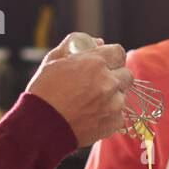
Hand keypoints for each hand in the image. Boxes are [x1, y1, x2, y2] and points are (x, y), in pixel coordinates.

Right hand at [27, 32, 134, 148]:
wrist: (41, 126)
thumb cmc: (44, 91)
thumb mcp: (54, 60)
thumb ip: (75, 45)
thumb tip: (99, 42)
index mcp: (95, 63)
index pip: (119, 53)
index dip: (111, 58)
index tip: (104, 64)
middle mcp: (109, 82)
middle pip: (126, 74)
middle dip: (115, 77)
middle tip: (98, 84)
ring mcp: (114, 104)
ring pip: (123, 96)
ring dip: (112, 97)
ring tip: (91, 103)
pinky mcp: (114, 122)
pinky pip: (119, 115)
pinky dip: (109, 115)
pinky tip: (92, 115)